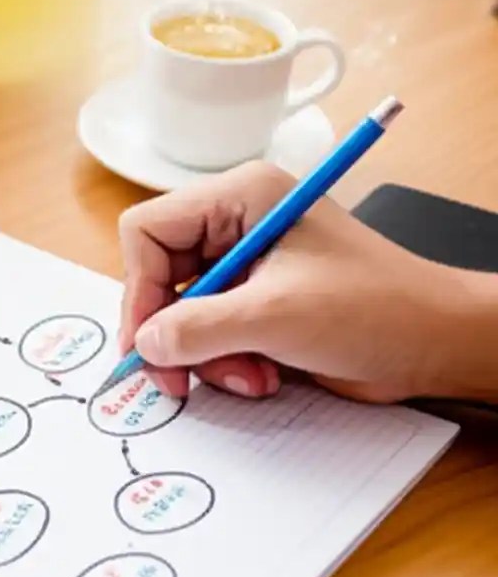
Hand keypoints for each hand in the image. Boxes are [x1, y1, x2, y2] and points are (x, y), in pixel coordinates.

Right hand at [118, 160, 478, 402]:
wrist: (437, 344)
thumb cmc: (377, 309)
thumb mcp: (274, 317)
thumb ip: (197, 329)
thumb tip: (145, 344)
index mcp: (240, 197)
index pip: (148, 233)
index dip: (140, 289)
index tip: (148, 341)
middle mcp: (236, 224)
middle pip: (159, 277)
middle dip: (174, 333)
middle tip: (178, 379)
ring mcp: (246, 264)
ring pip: (181, 313)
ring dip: (205, 356)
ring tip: (247, 375)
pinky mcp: (256, 301)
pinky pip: (209, 333)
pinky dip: (224, 362)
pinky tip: (261, 374)